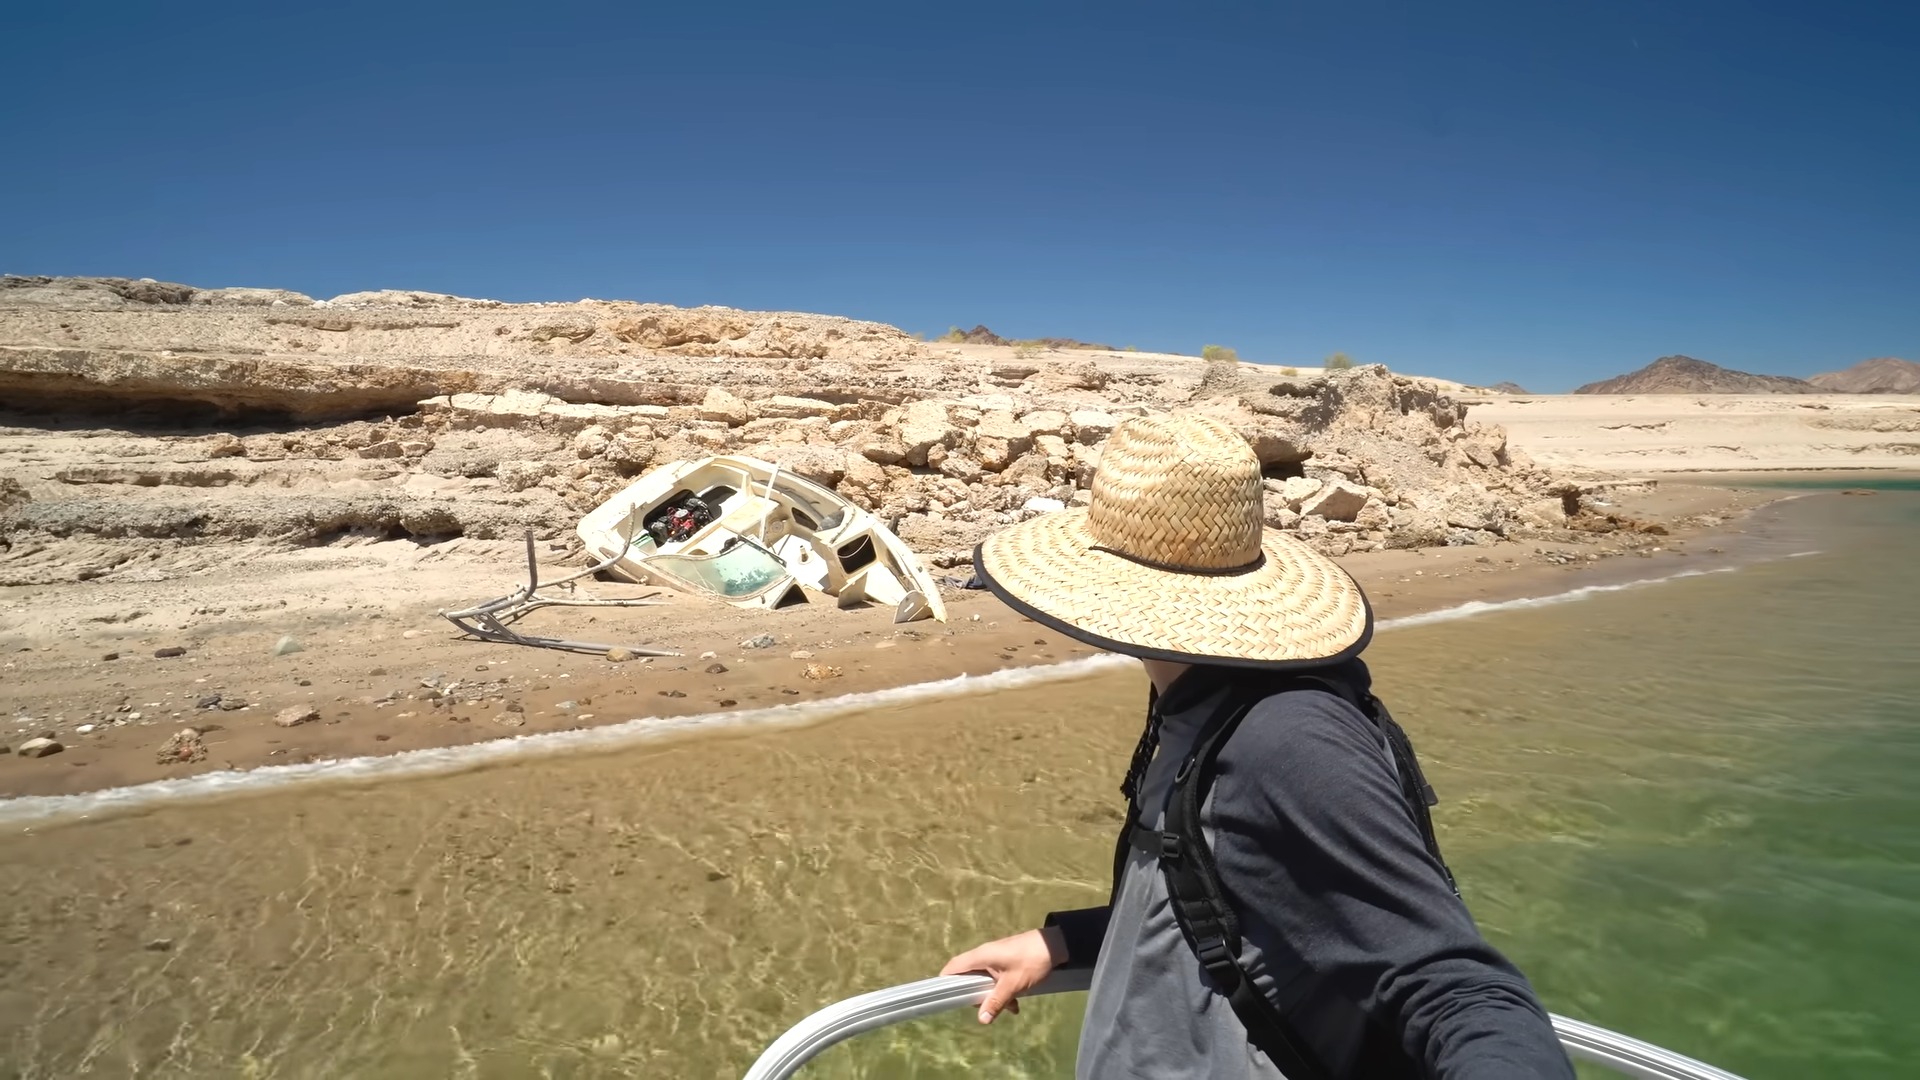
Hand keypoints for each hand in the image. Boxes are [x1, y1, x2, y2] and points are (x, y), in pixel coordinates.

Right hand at [939, 927, 1065, 1024]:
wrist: (1055, 945)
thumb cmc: (1030, 961)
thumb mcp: (1013, 985)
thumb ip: (996, 1002)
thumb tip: (981, 1020)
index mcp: (980, 957)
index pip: (953, 967)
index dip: (945, 981)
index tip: (945, 998)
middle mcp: (984, 956)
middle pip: (968, 977)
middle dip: (977, 995)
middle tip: (987, 1008)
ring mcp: (996, 958)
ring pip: (985, 980)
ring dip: (994, 996)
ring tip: (1009, 1007)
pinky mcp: (1006, 961)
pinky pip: (997, 978)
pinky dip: (1004, 991)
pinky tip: (1016, 1004)